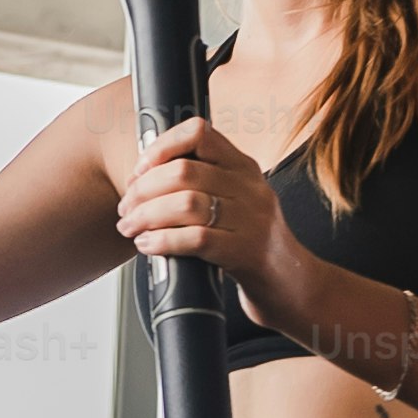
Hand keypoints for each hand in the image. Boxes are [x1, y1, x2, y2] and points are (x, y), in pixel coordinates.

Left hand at [115, 117, 293, 304]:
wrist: (291, 285)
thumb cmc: (250, 244)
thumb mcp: (237, 202)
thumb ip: (205, 184)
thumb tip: (144, 177)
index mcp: (244, 167)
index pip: (199, 133)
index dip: (162, 146)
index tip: (140, 169)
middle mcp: (250, 187)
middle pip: (183, 171)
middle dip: (143, 189)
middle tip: (126, 208)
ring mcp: (251, 220)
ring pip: (186, 203)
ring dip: (146, 216)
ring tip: (130, 228)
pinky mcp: (246, 252)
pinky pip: (195, 239)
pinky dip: (163, 240)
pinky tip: (148, 246)